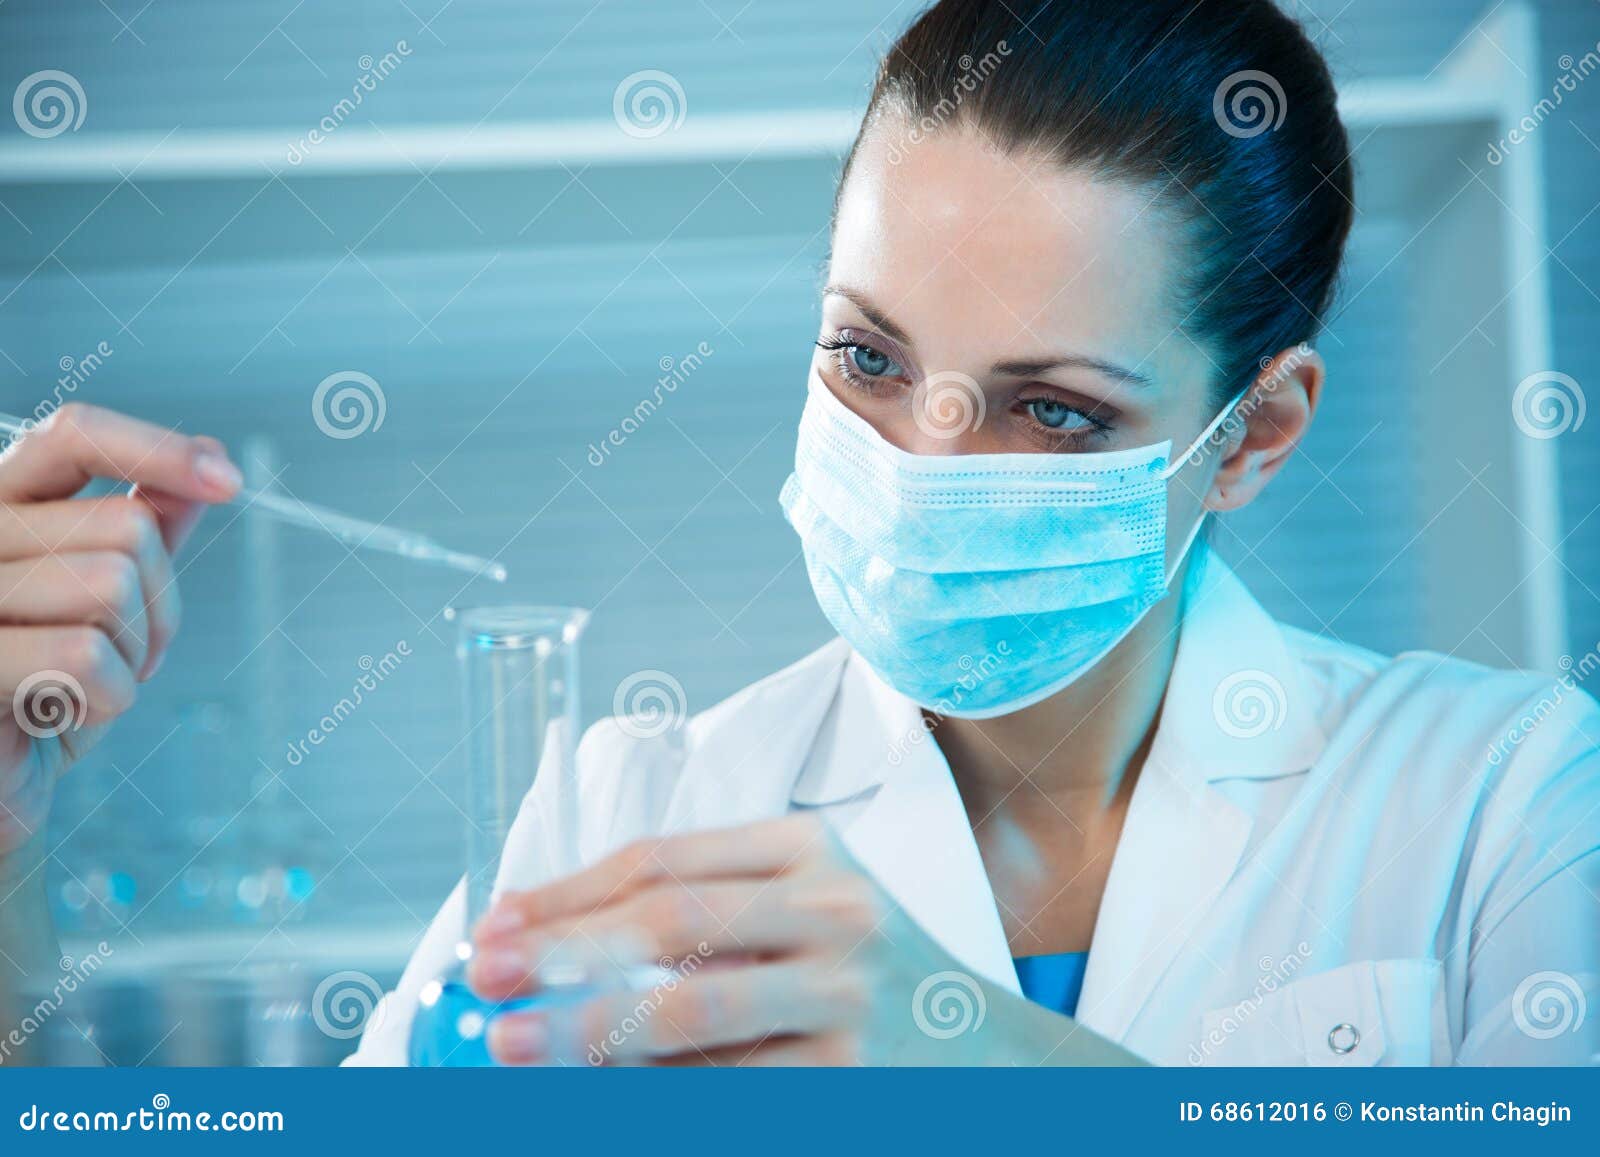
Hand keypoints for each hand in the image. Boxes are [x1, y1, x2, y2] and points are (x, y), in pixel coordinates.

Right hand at [0, 404, 240, 860]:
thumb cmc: (43, 690)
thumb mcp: (104, 603)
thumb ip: (143, 528)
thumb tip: (209, 463)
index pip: (73, 436)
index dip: (157, 450)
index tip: (230, 482)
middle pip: (127, 526)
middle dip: (159, 603)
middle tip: (126, 654)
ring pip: (112, 583)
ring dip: (132, 653)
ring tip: (86, 684)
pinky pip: (85, 653)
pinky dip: (109, 696)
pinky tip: (62, 713)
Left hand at [467, 814, 1059, 1065]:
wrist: (982, 1050)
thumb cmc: (860, 971)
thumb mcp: (799, 907)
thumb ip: (698, 913)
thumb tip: (548, 944)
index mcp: (809, 849)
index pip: (664, 858)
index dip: (567, 891)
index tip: (498, 923)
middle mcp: (834, 909)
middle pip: (672, 918)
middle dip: (563, 948)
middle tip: (487, 977)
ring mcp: (845, 994)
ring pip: (690, 1006)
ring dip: (585, 1028)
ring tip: (513, 1044)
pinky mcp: (846, 1075)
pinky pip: (722, 1083)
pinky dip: (648, 1089)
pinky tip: (596, 1096)